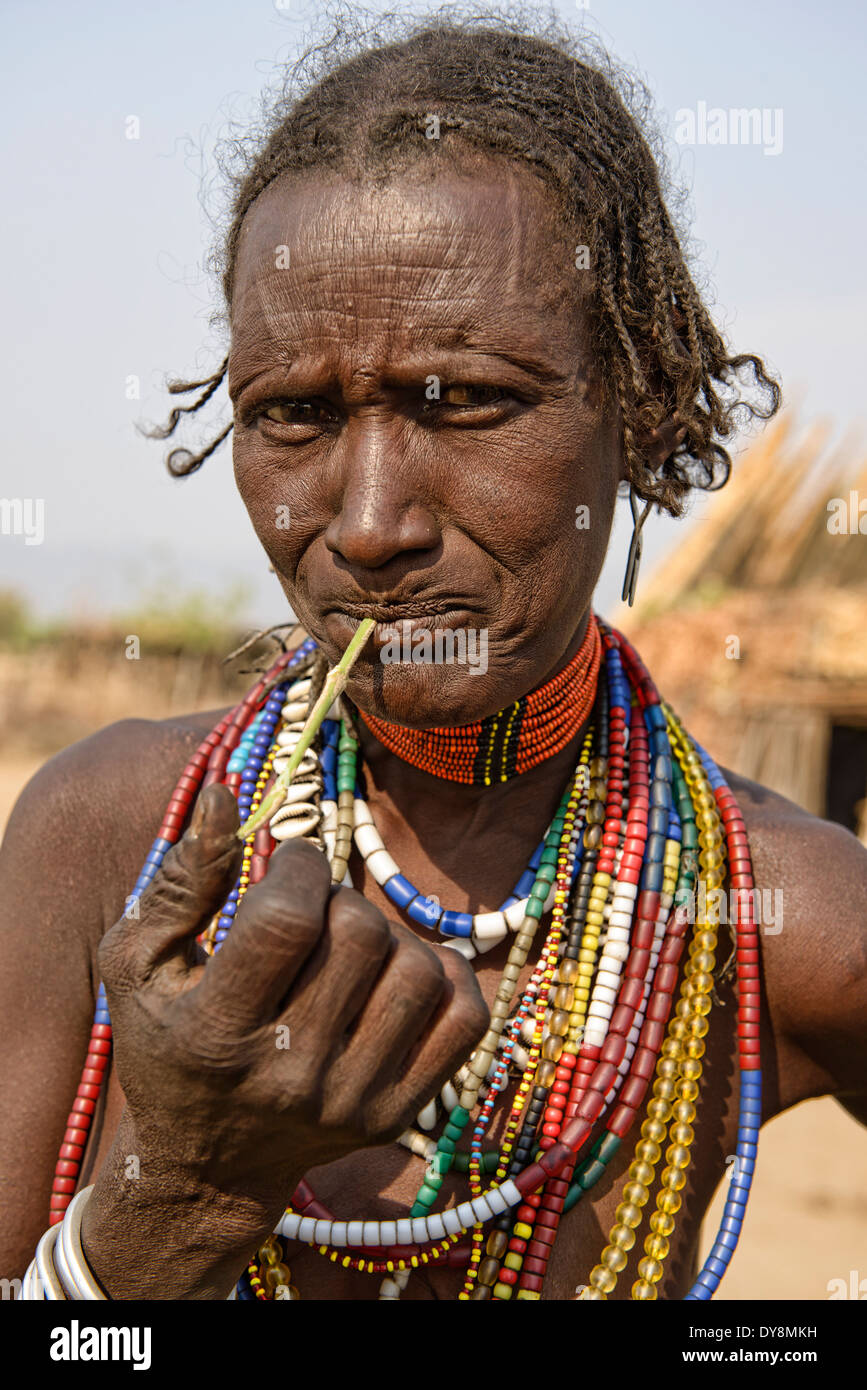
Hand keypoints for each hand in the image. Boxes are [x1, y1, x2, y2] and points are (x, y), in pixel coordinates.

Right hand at [96, 782, 488, 1226]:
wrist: (207, 1167)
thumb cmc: (166, 1044)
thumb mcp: (139, 965)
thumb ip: (181, 880)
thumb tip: (225, 794)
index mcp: (215, 1037)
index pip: (288, 920)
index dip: (298, 865)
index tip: (289, 863)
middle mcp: (289, 1077)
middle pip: (360, 936)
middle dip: (337, 897)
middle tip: (311, 912)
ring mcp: (352, 1102)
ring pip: (418, 970)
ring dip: (388, 935)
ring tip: (348, 947)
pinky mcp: (398, 1115)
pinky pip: (464, 1016)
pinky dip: (442, 975)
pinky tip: (394, 974)